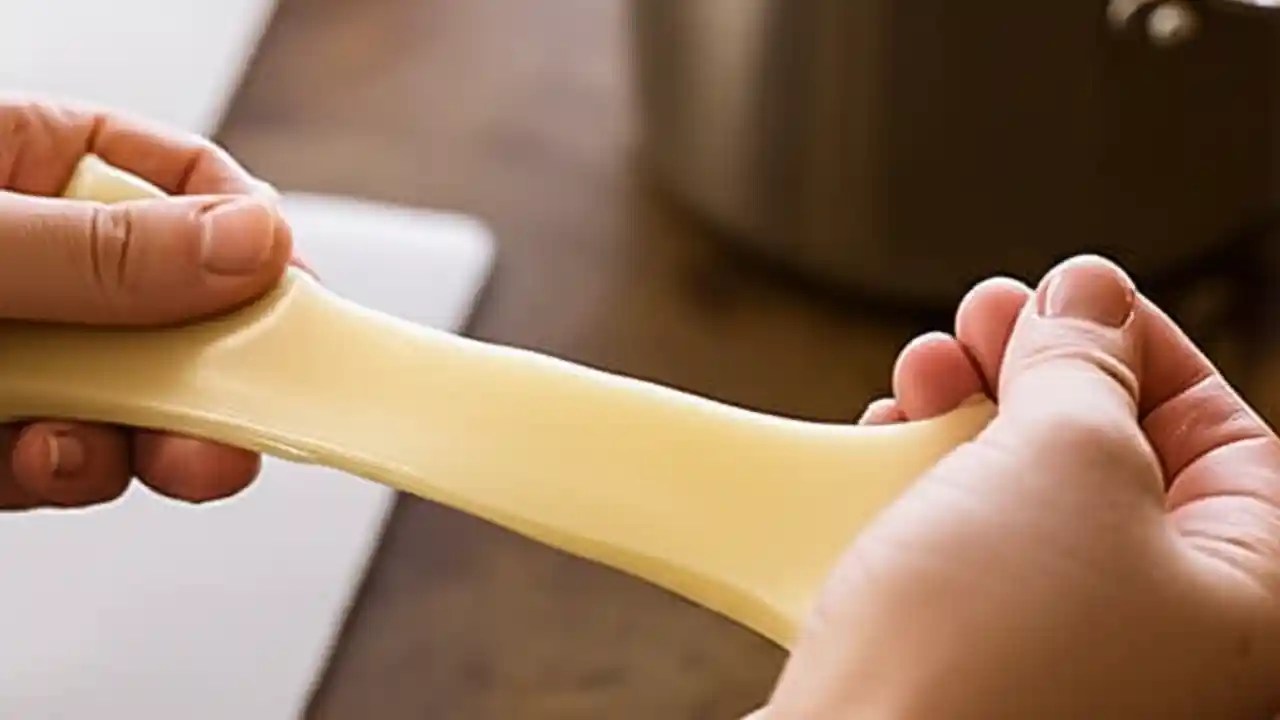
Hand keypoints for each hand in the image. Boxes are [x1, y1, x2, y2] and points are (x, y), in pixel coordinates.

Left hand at [0, 98, 295, 508]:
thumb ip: (102, 251)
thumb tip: (257, 244)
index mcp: (26, 163)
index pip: (180, 183)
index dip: (249, 235)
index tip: (292, 293)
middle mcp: (34, 258)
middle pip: (174, 307)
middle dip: (219, 368)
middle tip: (258, 410)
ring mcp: (15, 345)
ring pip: (127, 394)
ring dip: (153, 435)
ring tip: (172, 457)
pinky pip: (55, 454)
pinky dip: (66, 469)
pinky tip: (49, 462)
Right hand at [758, 256, 1279, 717]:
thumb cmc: (988, 650)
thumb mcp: (1064, 460)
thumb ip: (1087, 363)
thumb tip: (1088, 297)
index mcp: (1250, 601)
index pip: (1224, 435)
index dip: (1141, 344)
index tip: (1069, 294)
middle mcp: (1171, 641)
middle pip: (1119, 460)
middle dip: (1040, 372)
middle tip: (982, 319)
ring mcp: (1072, 663)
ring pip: (1032, 503)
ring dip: (971, 418)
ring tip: (921, 372)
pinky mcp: (983, 672)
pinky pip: (974, 555)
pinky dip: (932, 488)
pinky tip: (887, 443)